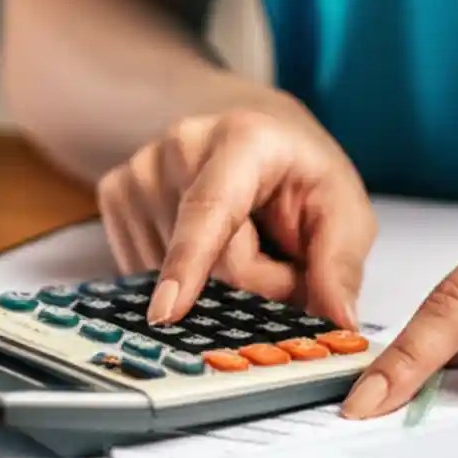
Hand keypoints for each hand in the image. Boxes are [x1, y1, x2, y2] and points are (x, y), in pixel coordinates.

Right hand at [96, 108, 375, 328]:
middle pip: (209, 263)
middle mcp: (180, 146)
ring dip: (217, 283)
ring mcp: (139, 171)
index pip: (211, 209)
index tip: (167, 311)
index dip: (190, 263)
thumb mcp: (343, 210)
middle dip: (255, 284)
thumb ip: (339, 265)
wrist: (253, 135)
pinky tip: (205, 245)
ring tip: (242, 241)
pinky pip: (145, 272)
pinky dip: (182, 277)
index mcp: (242, 138)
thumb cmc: (300, 174)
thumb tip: (340, 323)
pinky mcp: (113, 195)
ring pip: (173, 275)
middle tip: (282, 258)